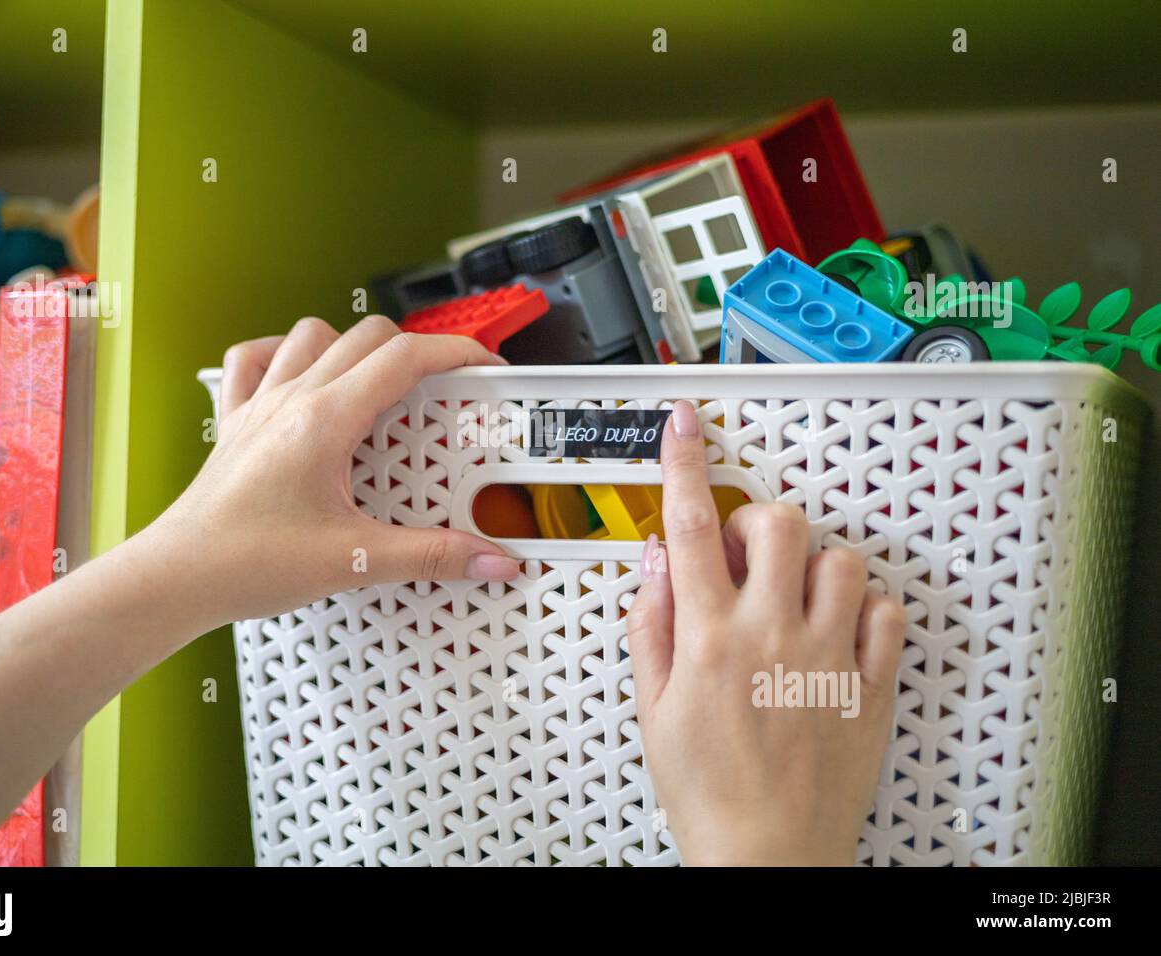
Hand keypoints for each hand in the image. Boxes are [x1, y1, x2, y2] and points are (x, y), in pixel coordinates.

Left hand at [147, 316, 521, 628]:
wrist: (176, 578)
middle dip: (417, 352)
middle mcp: (291, 399)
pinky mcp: (236, 423)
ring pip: (311, 334)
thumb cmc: (247, 564)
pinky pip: (252, 360)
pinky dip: (281, 353)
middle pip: (367, 335)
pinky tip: (300, 376)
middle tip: (442, 390)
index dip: (457, 353)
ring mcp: (259, 406)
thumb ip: (432, 556)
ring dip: (352, 345)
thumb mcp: (355, 561)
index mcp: (325, 420)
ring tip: (378, 384)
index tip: (485, 368)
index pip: (405, 358)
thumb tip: (492, 558)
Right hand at [627, 400, 906, 865]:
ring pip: (840, 560)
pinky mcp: (871, 686)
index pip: (692, 526)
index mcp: (709, 640)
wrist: (767, 857)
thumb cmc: (706, 791)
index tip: (684, 425)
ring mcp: (828, 659)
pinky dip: (864, 607)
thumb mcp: (651, 710)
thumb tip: (656, 560)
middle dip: (760, 522)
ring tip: (794, 598)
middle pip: (780, 525)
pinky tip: (838, 628)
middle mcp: (773, 638)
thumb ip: (650, 624)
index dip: (684, 463)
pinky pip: (886, 613)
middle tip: (747, 554)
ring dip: (813, 565)